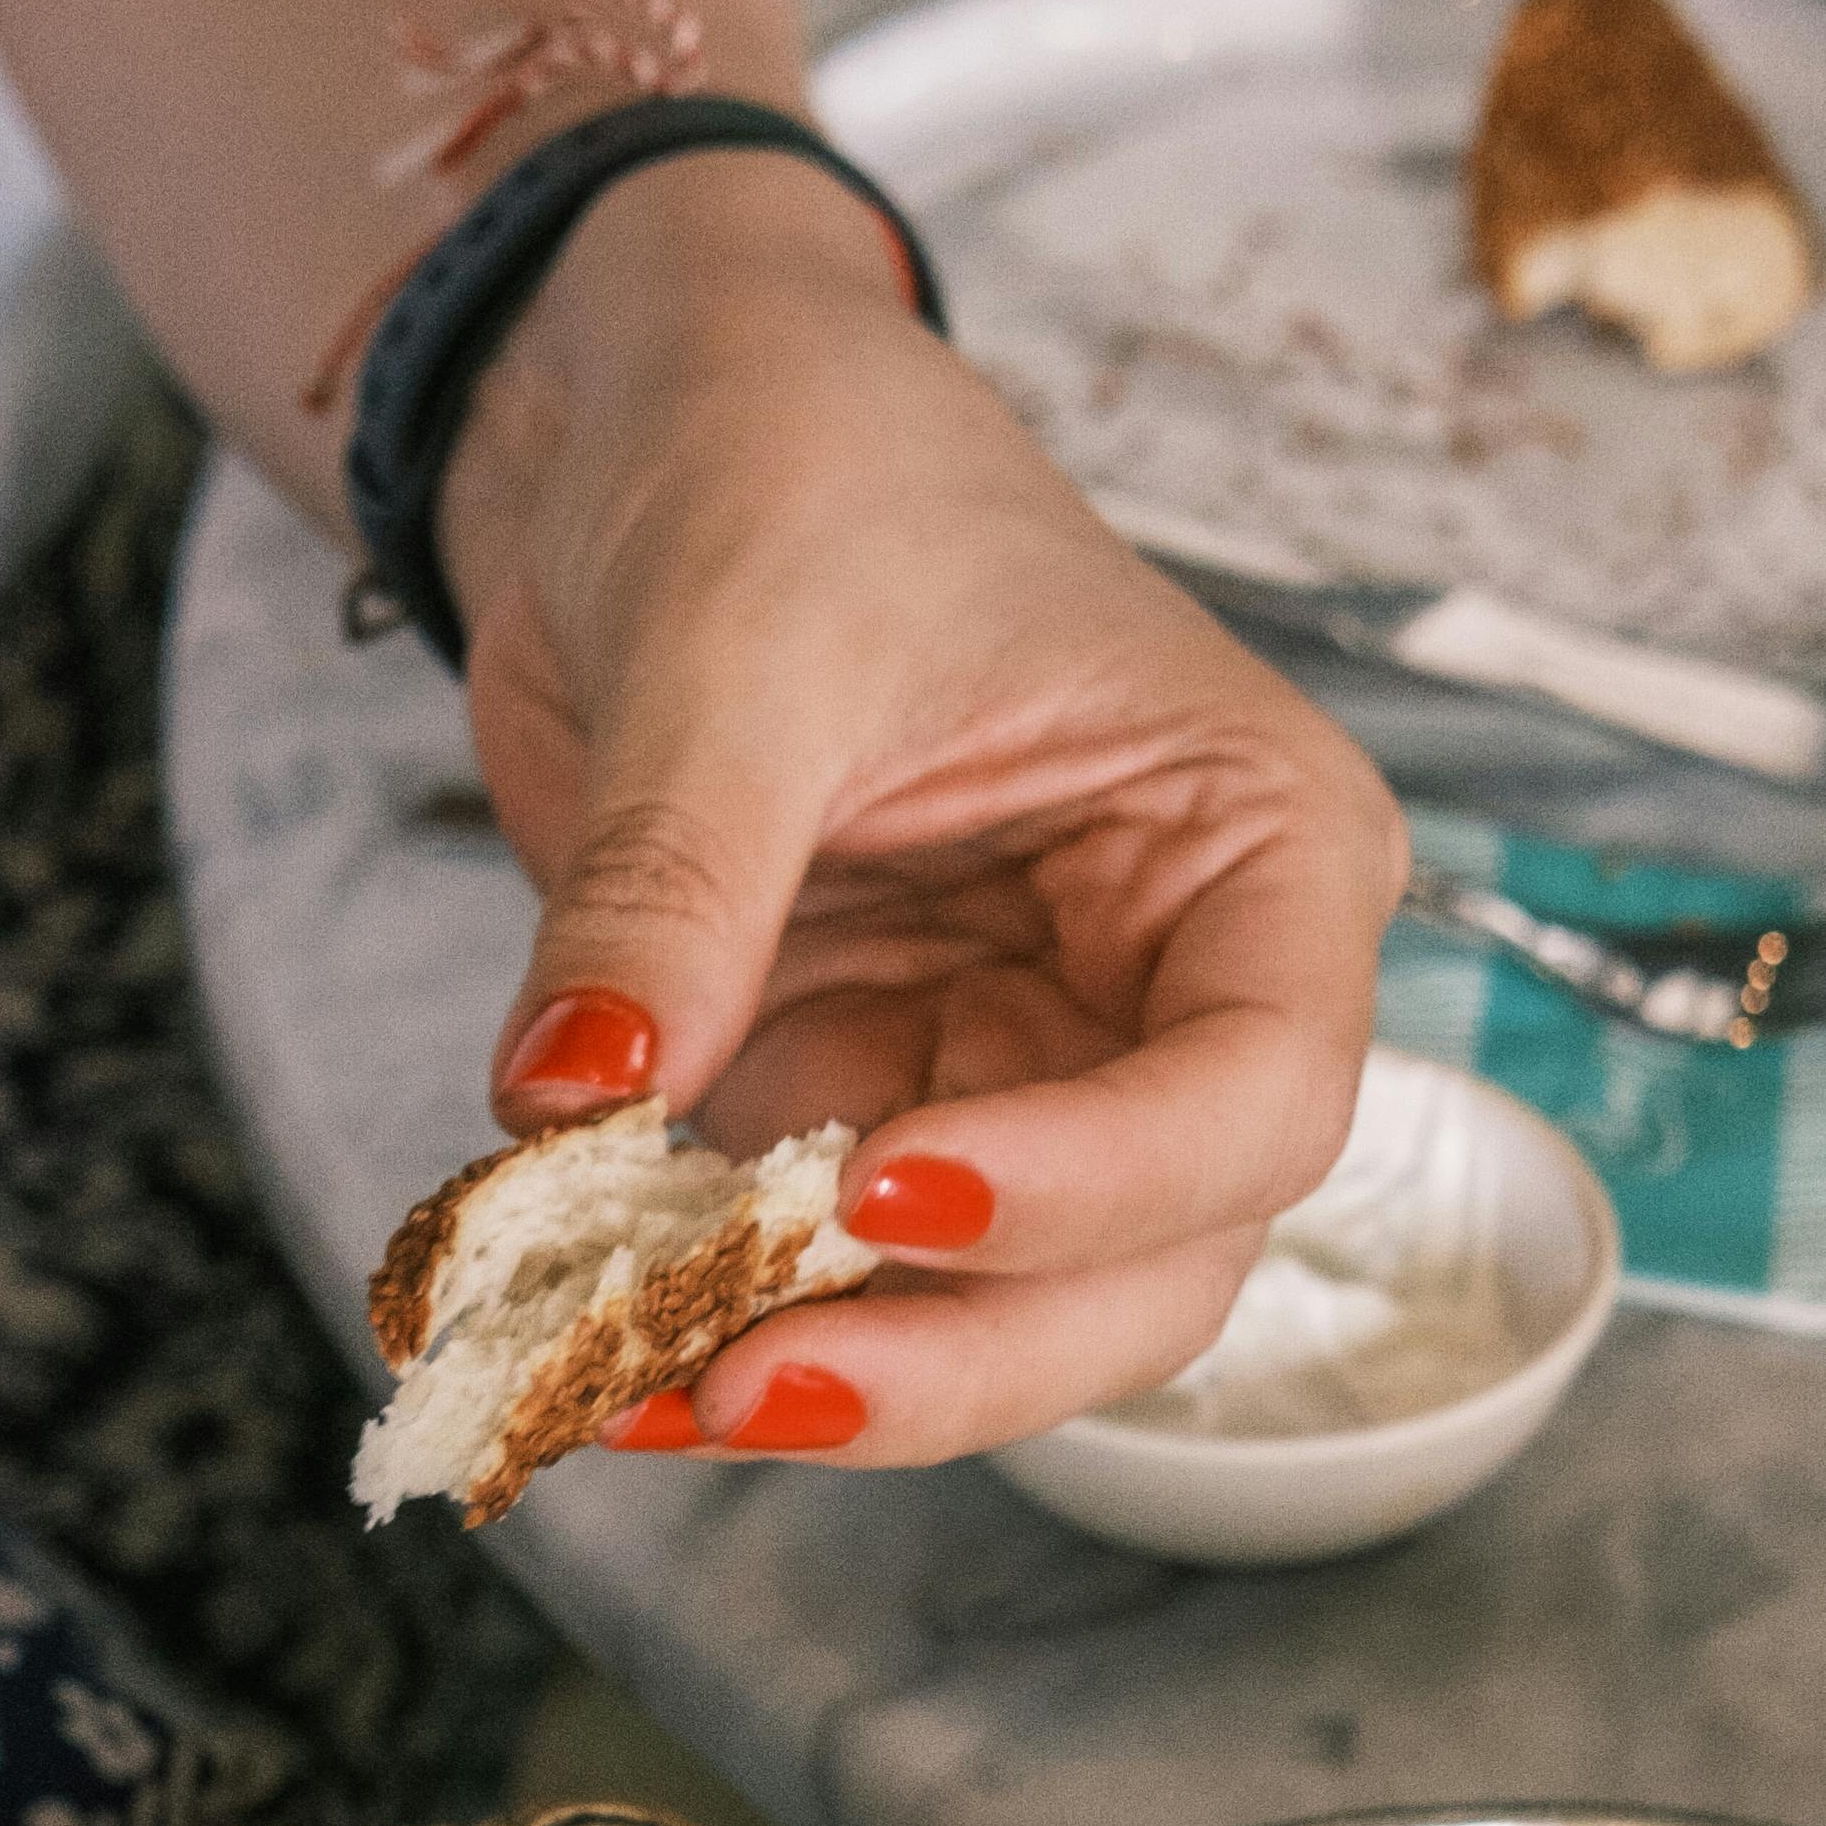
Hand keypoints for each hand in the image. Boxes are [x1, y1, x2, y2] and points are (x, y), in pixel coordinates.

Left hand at [438, 153, 1406, 1461]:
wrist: (658, 429)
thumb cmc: (792, 463)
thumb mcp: (735, 648)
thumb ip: (674, 886)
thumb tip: (572, 1093)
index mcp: (1253, 849)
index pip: (1254, 1094)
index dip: (1090, 1187)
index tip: (883, 1193)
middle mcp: (1170, 998)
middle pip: (1144, 1274)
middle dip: (951, 1360)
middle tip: (738, 1384)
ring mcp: (1017, 1079)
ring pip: (991, 1325)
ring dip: (821, 1382)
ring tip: (624, 1396)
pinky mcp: (858, 1112)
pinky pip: (813, 1282)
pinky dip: (705, 1330)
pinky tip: (583, 1359)